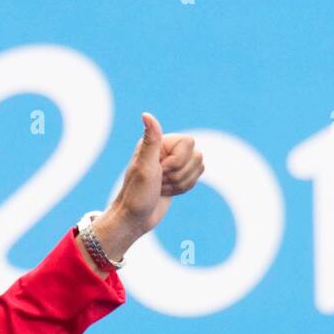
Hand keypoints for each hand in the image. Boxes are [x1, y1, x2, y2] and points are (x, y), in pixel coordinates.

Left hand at [95, 113, 204, 261]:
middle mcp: (167, 149)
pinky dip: (183, 189)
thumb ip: (151, 140)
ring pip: (199, 167)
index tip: (160, 170)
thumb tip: (146, 114)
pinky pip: (196, 178)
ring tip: (161, 187)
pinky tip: (166, 192)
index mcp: (158, 142)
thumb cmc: (136, 194)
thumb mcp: (144, 166)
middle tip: (159, 181)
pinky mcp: (179, 176)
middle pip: (197, 155)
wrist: (135, 218)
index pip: (189, 142)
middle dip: (179, 175)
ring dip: (181, 183)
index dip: (178, 160)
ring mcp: (174, 163)